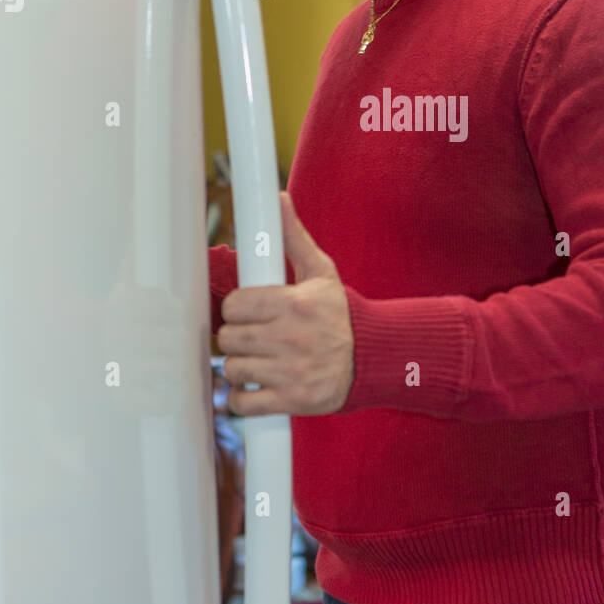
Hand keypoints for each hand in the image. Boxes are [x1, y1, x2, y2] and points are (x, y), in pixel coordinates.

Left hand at [217, 191, 353, 416]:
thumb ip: (295, 238)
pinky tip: (254, 388)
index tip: (245, 314)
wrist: (374, 359)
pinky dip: (242, 400)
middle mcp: (291, 337)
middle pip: (229, 338)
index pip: (235, 306)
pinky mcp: (293, 400)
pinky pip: (244, 404)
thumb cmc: (341, 314)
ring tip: (254, 361)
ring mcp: (291, 371)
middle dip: (235, 338)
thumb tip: (278, 199)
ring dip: (238, 368)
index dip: (236, 310)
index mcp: (294, 304)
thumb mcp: (322, 273)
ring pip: (233, 369)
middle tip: (249, 337)